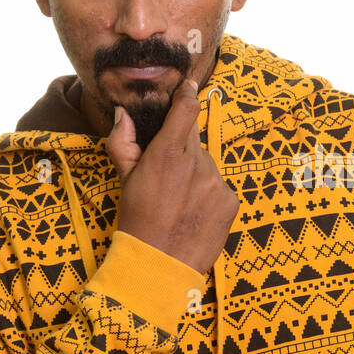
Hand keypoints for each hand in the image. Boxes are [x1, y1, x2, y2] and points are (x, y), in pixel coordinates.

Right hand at [109, 79, 239, 273]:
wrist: (160, 265)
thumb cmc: (137, 221)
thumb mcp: (124, 180)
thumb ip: (123, 142)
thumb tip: (123, 114)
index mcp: (168, 153)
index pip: (187, 109)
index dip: (188, 95)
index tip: (188, 88)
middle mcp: (196, 163)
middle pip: (194, 139)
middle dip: (182, 148)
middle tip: (168, 173)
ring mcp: (217, 182)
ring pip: (207, 165)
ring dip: (195, 174)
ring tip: (179, 200)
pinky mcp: (231, 200)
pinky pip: (220, 187)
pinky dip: (209, 194)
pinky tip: (193, 212)